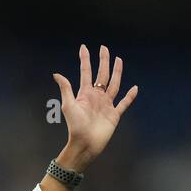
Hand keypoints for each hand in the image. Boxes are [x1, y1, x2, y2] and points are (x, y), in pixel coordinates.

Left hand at [51, 45, 137, 169]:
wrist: (85, 143)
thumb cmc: (75, 126)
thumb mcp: (68, 105)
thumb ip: (66, 89)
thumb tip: (56, 74)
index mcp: (85, 94)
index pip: (86, 72)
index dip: (85, 60)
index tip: (84, 47)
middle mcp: (96, 97)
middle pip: (102, 74)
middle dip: (103, 61)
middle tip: (104, 48)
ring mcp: (106, 105)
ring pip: (114, 84)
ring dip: (117, 72)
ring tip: (119, 60)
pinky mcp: (114, 114)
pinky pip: (124, 103)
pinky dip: (129, 96)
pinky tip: (134, 88)